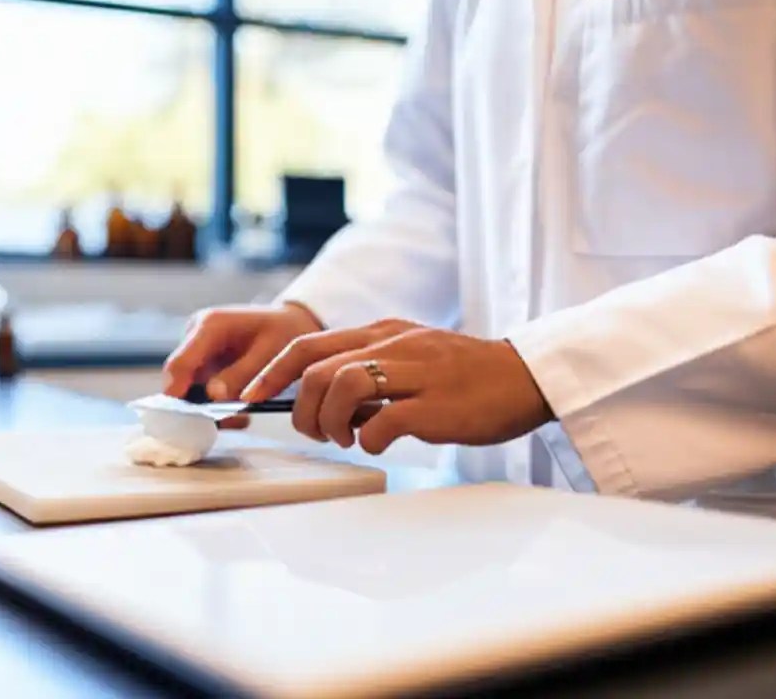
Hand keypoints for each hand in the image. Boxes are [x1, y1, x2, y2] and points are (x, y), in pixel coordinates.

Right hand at [162, 304, 323, 430]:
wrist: (292, 323)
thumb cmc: (285, 333)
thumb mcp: (272, 352)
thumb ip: (242, 373)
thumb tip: (213, 395)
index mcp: (210, 325)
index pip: (180, 363)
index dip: (176, 392)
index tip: (184, 418)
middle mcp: (195, 336)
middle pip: (181, 379)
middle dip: (201, 406)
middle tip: (234, 421)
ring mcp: (197, 351)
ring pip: (190, 388)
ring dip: (212, 407)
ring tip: (243, 418)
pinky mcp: (202, 364)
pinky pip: (201, 390)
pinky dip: (218, 404)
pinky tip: (242, 411)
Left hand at [244, 324, 553, 451]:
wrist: (524, 377)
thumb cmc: (463, 376)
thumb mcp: (409, 356)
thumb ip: (368, 369)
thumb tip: (325, 403)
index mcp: (381, 332)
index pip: (307, 345)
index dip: (270, 372)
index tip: (251, 396)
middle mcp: (393, 344)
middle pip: (316, 369)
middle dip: (300, 407)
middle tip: (316, 431)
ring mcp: (414, 372)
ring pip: (340, 385)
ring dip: (330, 421)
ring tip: (346, 437)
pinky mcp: (434, 405)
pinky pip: (381, 422)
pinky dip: (367, 439)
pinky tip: (376, 444)